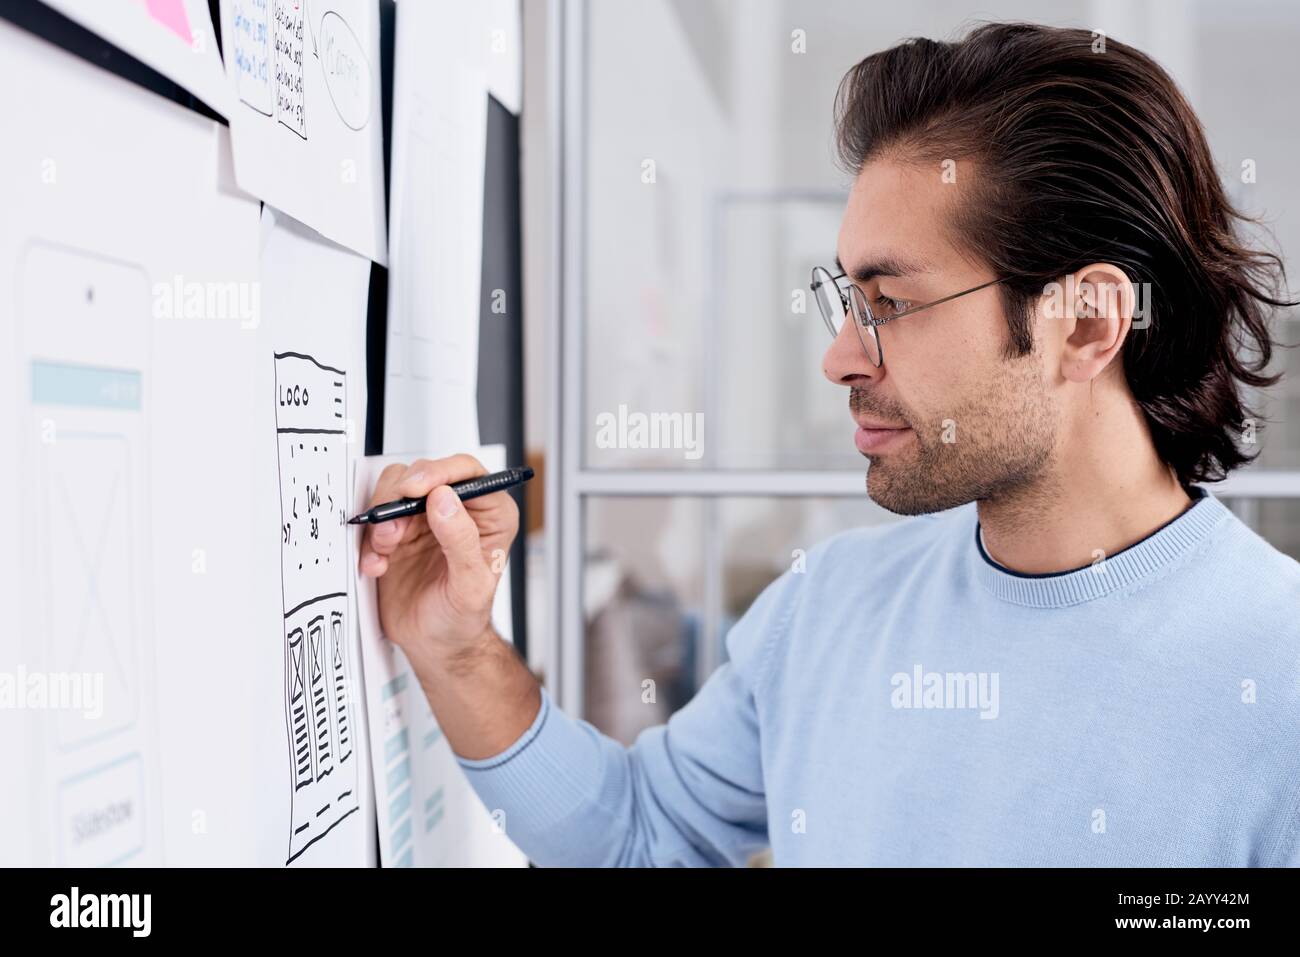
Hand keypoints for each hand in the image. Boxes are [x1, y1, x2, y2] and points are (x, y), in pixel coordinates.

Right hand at [358, 455, 517, 669]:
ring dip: (382, 519)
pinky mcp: (399, 532)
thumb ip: (461, 540)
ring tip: (385, 550)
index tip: (415, 489)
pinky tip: (378, 565)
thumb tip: (443, 499)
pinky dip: (369, 540)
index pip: (467, 472)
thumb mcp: (469, 585)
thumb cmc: (463, 618)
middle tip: (392, 533)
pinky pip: (375, 517)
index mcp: (490, 514)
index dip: (438, 473)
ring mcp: (425, 519)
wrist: (435, 644)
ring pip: (394, 490)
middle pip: (423, 475)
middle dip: (400, 501)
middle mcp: (459, 510)